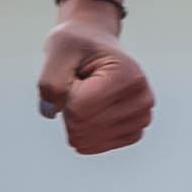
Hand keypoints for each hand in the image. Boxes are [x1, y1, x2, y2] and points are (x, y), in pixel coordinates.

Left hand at [36, 13, 153, 153]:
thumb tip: (50, 112)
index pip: (79, 108)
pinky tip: (89, 112)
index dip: (64, 95)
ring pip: (87, 140)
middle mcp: (142, 99)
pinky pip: (94, 147)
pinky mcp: (134, 132)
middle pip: (82, 126)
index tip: (75, 75)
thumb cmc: (76, 46)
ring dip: (75, 120)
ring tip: (87, 95)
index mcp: (127, 75)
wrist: (94, 44)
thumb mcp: (57, 52)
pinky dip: (82, 132)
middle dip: (68, 108)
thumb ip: (49, 81)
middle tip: (80, 84)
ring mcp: (141, 118)